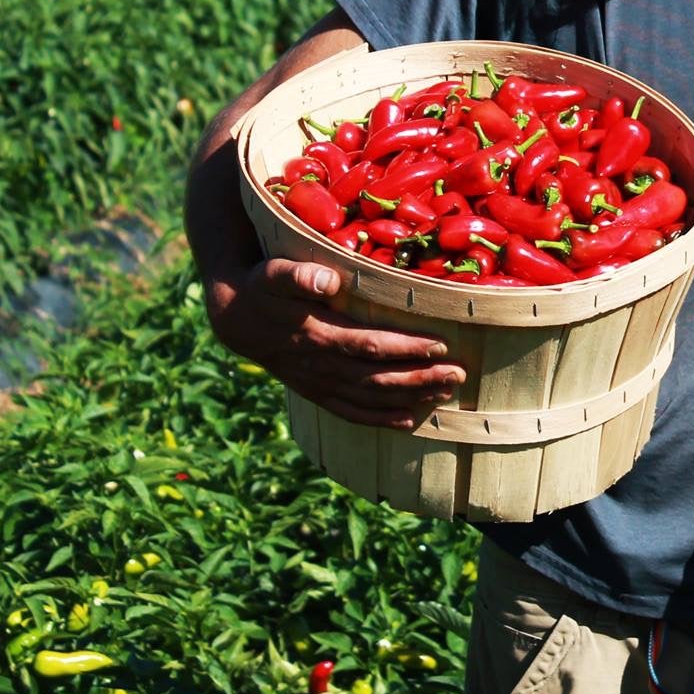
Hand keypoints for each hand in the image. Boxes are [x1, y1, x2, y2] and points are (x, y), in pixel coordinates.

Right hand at [204, 257, 467, 428]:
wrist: (235, 317)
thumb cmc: (264, 286)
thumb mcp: (275, 272)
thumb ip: (300, 275)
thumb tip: (329, 279)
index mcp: (317, 335)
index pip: (369, 345)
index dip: (406, 348)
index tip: (441, 345)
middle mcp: (320, 365)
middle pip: (378, 377)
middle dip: (420, 377)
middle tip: (459, 374)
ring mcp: (318, 383)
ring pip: (370, 397)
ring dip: (410, 397)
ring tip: (446, 393)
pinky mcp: (315, 392)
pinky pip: (350, 412)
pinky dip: (380, 419)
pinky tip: (408, 421)